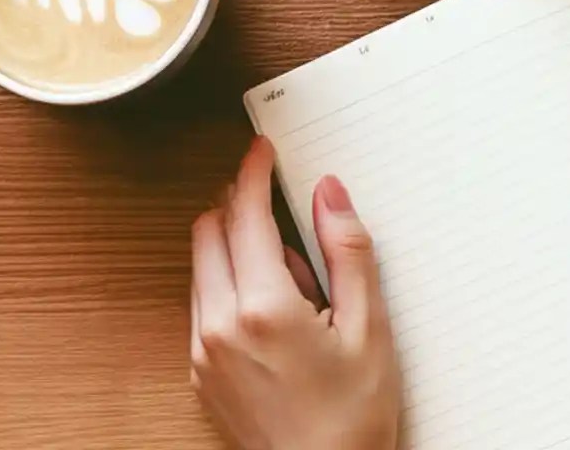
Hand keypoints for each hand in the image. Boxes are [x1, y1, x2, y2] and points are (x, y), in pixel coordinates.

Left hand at [190, 138, 399, 449]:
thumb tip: (330, 195)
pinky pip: (203, 304)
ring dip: (236, 249)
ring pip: (202, 267)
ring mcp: (204, 351)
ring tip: (298, 285)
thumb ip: (347, 252)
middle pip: (210, 232)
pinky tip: (277, 312)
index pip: (244, 216)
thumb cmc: (353, 416)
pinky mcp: (200, 372)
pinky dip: (230, 286)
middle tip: (286, 213)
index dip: (252, 174)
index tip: (260, 152)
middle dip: (240, 207)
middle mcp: (220, 326)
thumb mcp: (369, 328)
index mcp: (264, 308)